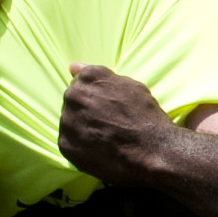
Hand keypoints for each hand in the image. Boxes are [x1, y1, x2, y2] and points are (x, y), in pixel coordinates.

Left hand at [59, 63, 176, 185]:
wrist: (152, 150)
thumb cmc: (145, 116)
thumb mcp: (130, 86)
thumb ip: (100, 75)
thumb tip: (72, 66)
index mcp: (89, 77)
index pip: (82, 81)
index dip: (97, 96)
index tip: (108, 107)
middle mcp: (74, 95)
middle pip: (74, 100)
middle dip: (86, 110)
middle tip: (108, 123)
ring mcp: (67, 120)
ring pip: (69, 121)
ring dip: (82, 127)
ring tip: (105, 137)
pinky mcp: (65, 144)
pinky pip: (68, 142)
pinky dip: (80, 146)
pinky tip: (99, 149)